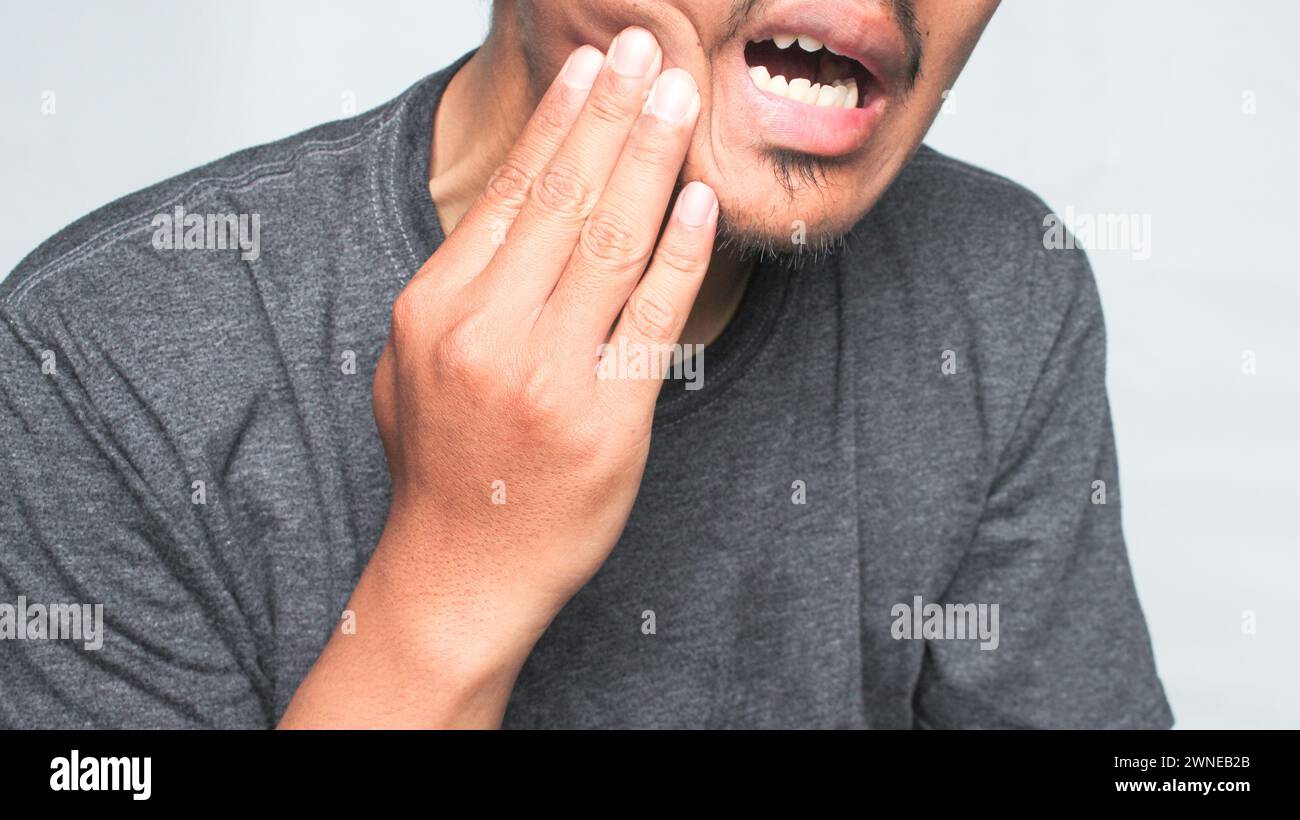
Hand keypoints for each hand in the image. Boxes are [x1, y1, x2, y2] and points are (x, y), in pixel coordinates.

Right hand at [281, 27, 716, 727]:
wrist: (460, 573)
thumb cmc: (444, 462)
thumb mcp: (416, 361)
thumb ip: (459, 282)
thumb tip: (512, 201)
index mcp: (435, 309)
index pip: (509, 192)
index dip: (559, 122)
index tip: (593, 69)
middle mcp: (488, 334)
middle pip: (562, 199)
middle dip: (612, 115)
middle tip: (648, 49)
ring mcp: (550, 377)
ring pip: (609, 243)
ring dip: (650, 160)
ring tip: (678, 98)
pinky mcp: (610, 419)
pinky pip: (652, 317)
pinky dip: (679, 254)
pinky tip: (697, 201)